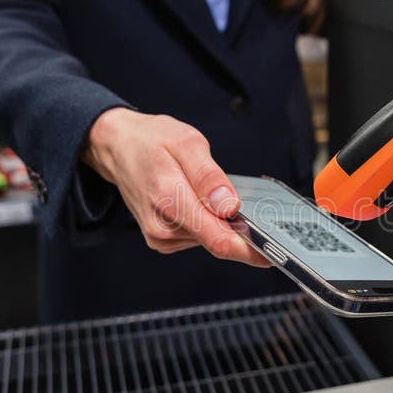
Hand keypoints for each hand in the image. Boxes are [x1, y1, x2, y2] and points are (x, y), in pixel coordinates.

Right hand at [83, 107, 268, 266]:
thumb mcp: (186, 142)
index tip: (275, 251)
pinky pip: (199, 237)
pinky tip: (200, 202)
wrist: (117, 147)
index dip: (252, 249)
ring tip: (210, 192)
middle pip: (219, 242)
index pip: (219, 240)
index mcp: (169, 200)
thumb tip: (230, 206)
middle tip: (242, 198)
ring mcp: (161, 237)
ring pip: (210, 240)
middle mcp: (163, 227)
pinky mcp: (163, 240)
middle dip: (239, 227)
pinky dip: (209, 223)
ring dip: (221, 222)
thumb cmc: (151, 141)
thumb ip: (209, 176)